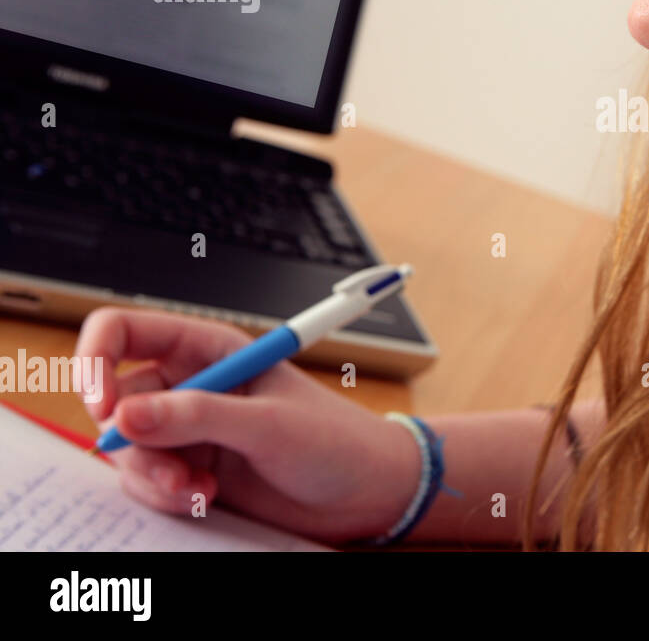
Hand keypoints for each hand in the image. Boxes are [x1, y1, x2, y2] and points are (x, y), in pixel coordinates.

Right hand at [75, 307, 421, 543]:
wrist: (367, 493)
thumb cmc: (335, 441)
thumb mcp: (269, 425)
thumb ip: (198, 417)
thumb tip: (125, 418)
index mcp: (210, 349)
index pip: (124, 332)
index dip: (97, 361)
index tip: (104, 407)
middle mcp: (191, 384)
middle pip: (116, 400)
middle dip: (130, 439)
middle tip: (167, 469)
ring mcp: (188, 429)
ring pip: (126, 447)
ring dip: (150, 474)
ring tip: (196, 490)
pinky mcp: (191, 470)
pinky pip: (145, 481)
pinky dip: (163, 495)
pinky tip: (204, 499)